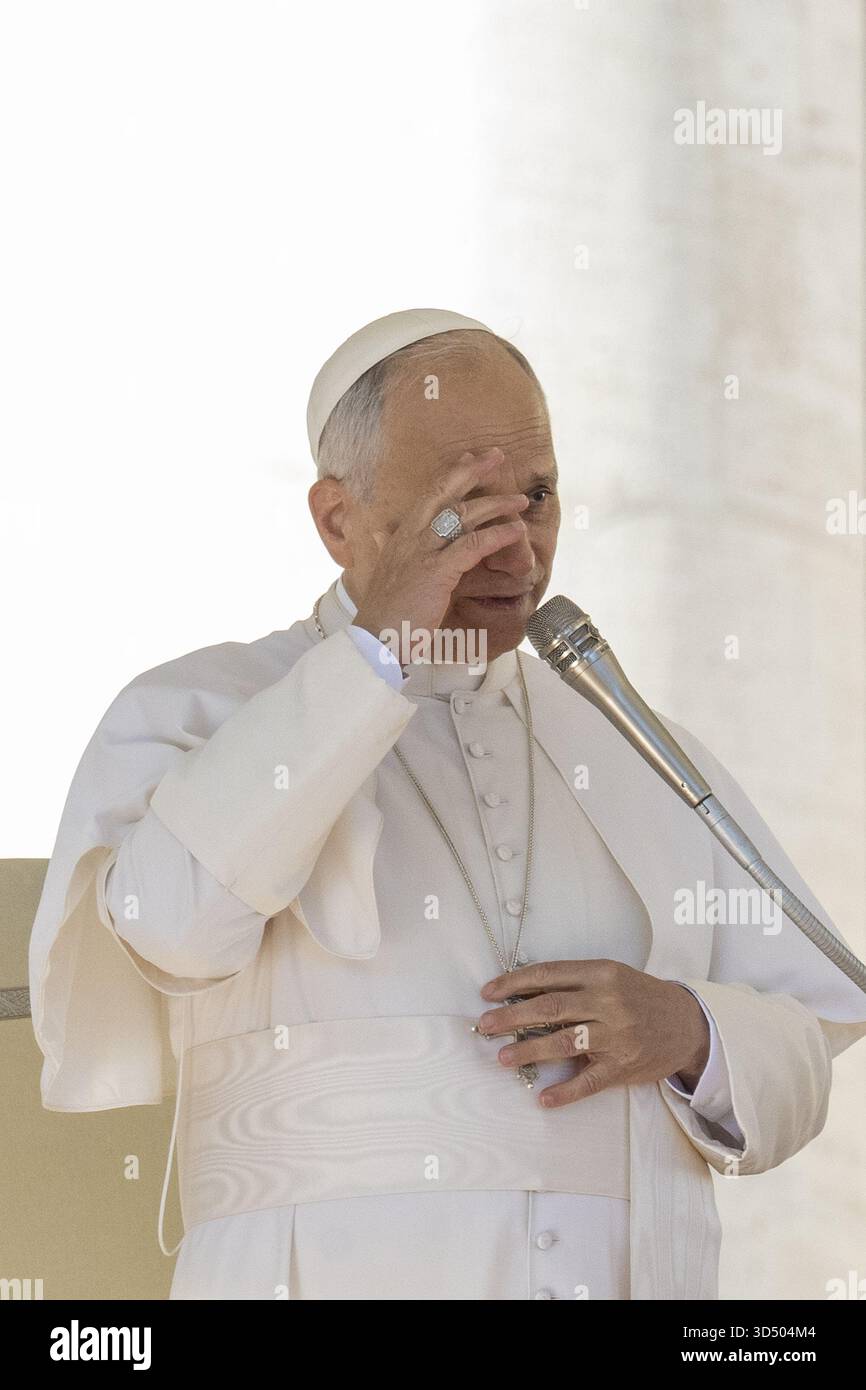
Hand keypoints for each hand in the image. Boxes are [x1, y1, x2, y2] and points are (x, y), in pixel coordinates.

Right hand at [353, 447, 529, 664]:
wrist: (375, 639)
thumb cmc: (387, 612)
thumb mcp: (389, 573)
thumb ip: (391, 549)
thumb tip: (382, 533)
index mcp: (400, 535)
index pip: (428, 493)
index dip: (452, 473)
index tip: (471, 458)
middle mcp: (410, 536)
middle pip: (444, 492)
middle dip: (474, 470)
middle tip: (498, 456)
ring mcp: (423, 553)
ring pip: (463, 516)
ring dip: (496, 505)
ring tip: (520, 501)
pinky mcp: (437, 572)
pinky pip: (472, 546)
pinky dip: (497, 535)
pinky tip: (515, 531)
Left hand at [476, 959, 710, 1107]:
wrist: (687, 1023)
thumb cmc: (640, 996)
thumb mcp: (611, 976)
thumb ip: (574, 982)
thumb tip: (523, 992)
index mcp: (601, 973)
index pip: (548, 974)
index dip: (514, 983)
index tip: (488, 992)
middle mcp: (608, 1002)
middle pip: (550, 1008)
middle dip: (511, 1017)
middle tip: (485, 1025)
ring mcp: (616, 1035)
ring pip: (563, 1042)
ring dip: (528, 1051)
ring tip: (502, 1057)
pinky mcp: (623, 1066)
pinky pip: (589, 1082)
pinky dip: (565, 1092)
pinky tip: (544, 1099)